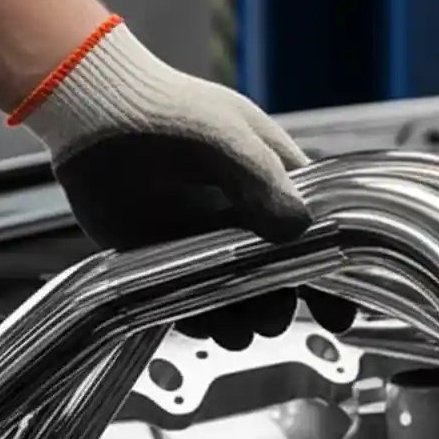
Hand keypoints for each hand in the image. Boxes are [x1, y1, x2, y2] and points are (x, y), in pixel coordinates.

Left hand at [12, 17, 354, 348]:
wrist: (96, 115)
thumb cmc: (169, 112)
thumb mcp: (228, 136)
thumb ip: (264, 181)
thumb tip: (299, 227)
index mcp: (278, 187)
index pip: (321, 239)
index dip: (334, 277)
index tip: (341, 312)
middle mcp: (248, 222)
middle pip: (283, 281)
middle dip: (281, 305)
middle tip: (271, 312)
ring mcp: (207, 245)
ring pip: (240, 301)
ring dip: (243, 322)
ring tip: (235, 327)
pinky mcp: (166, 263)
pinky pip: (193, 305)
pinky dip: (200, 320)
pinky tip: (200, 319)